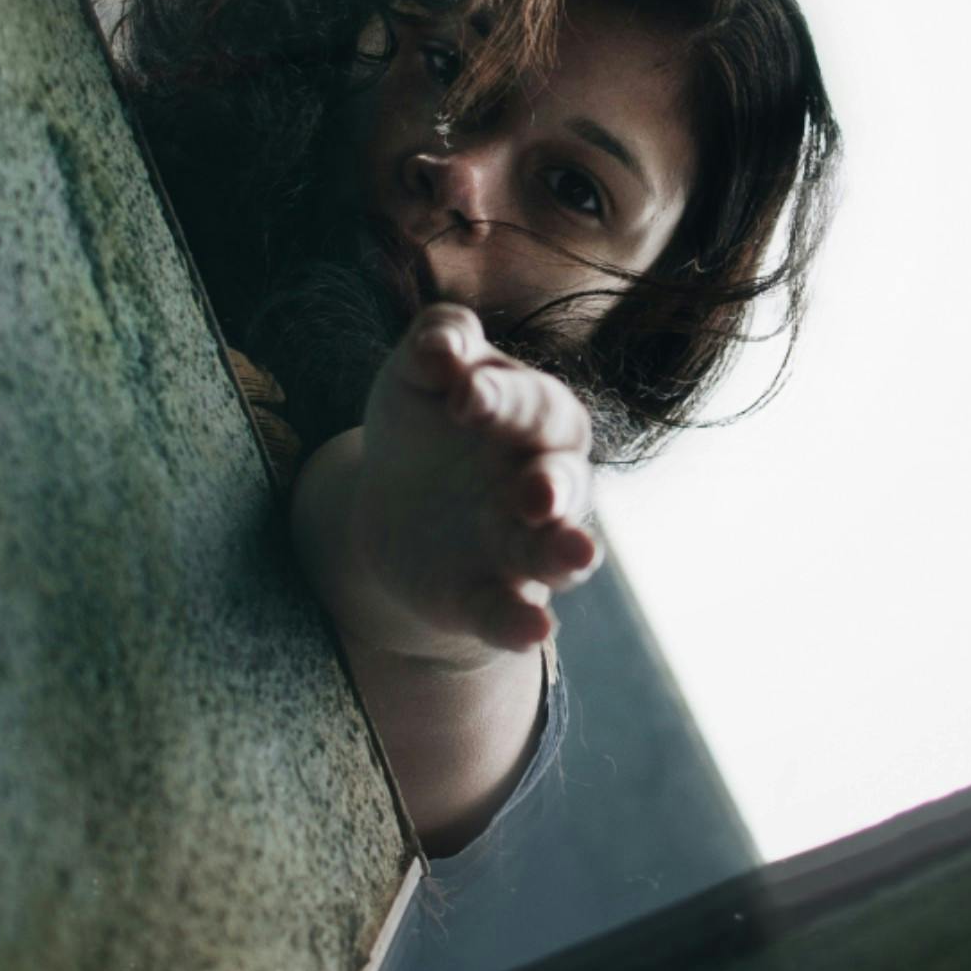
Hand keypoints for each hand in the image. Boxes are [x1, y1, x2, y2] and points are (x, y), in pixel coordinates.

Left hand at [341, 303, 603, 658]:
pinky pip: (510, 612)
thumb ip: (438, 341)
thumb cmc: (426, 423)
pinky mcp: (489, 598)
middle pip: (564, 482)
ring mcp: (520, 544)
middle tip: (535, 492)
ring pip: (555, 553)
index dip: (500, 397)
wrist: (393, 505)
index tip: (463, 395)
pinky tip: (533, 629)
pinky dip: (522, 622)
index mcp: (535, 414)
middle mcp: (544, 481)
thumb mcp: (418, 374)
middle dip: (555, 487)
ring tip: (577, 557)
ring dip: (566, 555)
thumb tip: (444, 346)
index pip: (530, 402)